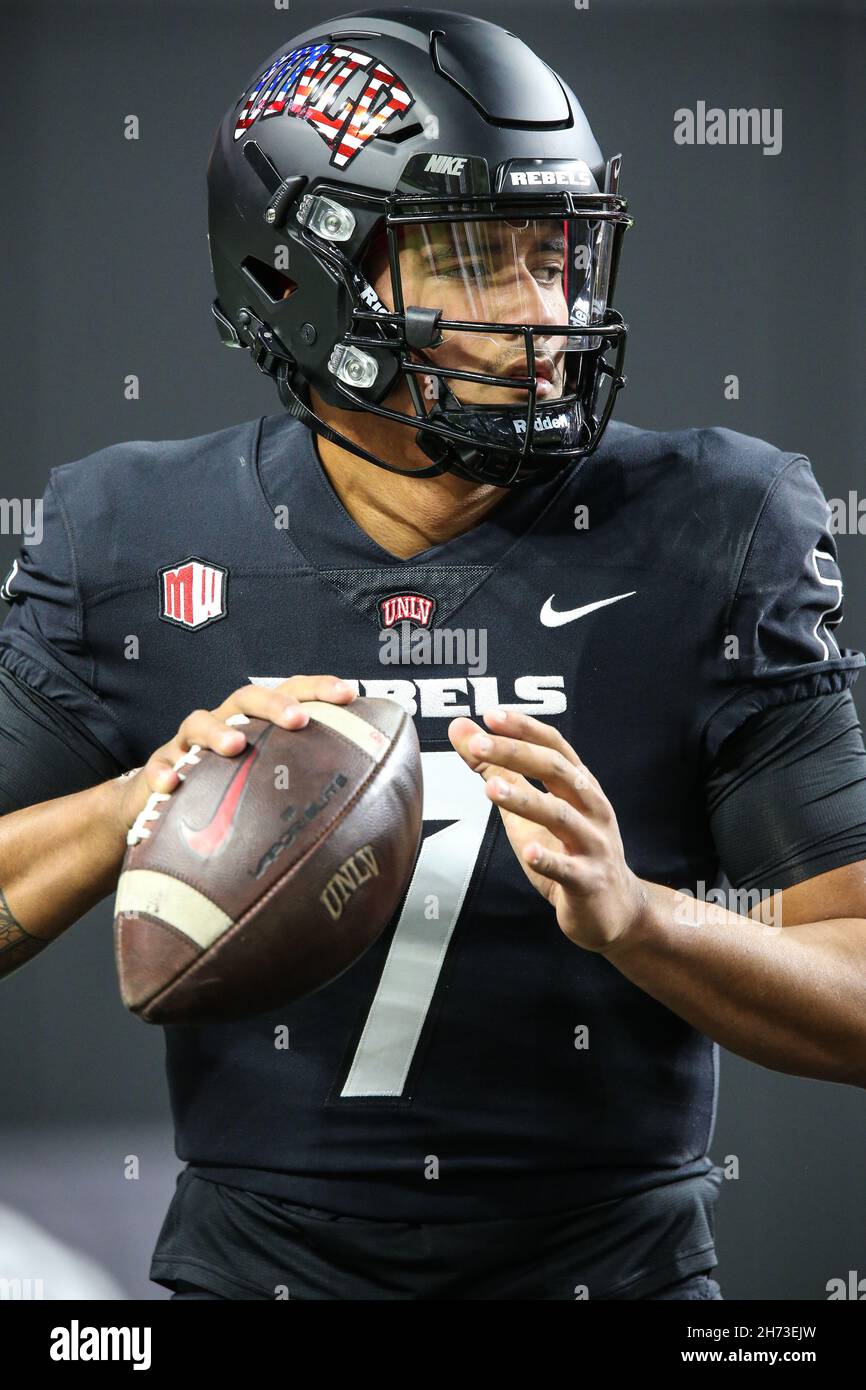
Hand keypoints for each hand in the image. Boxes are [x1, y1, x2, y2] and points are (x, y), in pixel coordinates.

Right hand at [114, 675, 355, 833]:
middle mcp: (223, 722)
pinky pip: (159, 766)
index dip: (318, 688)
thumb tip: (363, 799)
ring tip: (235, 745)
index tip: (349, 693)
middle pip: (247, 697)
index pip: (290, 693)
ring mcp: (188, 745)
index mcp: (255, 721)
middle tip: (298, 720)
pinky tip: (172, 784)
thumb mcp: (265, 778)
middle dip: (274, 704)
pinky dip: (164, 772)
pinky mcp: (161, 768)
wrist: (160, 802)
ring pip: (198, 722)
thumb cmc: (226, 786)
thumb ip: (303, 778)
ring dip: (217, 730)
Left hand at [448, 706, 647, 953]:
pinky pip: (568, 868)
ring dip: (525, 800)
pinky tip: (529, 852)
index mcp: (579, 785)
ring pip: (561, 816)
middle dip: (516, 754)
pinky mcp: (589, 881)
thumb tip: (461, 730)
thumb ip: (498, 770)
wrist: (614, 909)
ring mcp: (593, 844)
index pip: (554, 746)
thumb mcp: (531, 809)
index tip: (491, 716)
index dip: (524, 729)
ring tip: (491, 789)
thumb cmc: (569, 852)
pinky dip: (548, 859)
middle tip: (479, 744)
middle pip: (557, 771)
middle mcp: (591, 807)